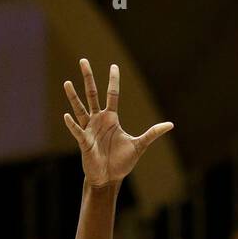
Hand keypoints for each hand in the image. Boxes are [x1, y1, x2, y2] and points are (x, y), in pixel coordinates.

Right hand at [63, 59, 172, 186]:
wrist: (109, 178)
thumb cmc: (121, 162)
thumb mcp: (139, 145)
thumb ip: (153, 133)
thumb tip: (170, 124)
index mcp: (111, 119)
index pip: (112, 94)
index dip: (113, 80)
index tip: (114, 66)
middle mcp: (98, 120)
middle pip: (92, 94)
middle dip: (88, 78)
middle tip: (83, 60)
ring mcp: (89, 130)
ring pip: (80, 109)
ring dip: (73, 97)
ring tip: (67, 83)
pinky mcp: (84, 142)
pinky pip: (77, 131)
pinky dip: (72, 124)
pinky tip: (67, 116)